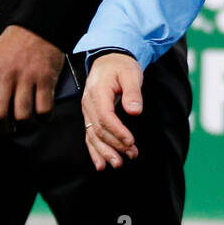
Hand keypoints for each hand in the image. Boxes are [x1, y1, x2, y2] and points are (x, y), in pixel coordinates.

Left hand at [0, 25, 63, 128]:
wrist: (40, 26)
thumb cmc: (15, 45)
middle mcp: (7, 75)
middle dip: (3, 129)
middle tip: (7, 129)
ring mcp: (28, 77)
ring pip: (23, 116)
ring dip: (24, 126)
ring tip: (25, 125)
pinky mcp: (46, 79)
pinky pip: (44, 109)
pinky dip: (43, 118)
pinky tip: (41, 117)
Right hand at [82, 54, 143, 169]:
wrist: (109, 60)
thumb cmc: (121, 66)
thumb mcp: (131, 74)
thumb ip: (133, 92)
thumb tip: (135, 112)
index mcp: (98, 92)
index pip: (106, 117)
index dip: (117, 131)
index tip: (131, 141)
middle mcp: (89, 104)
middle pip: (99, 129)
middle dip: (115, 145)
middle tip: (131, 155)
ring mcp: (87, 111)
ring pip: (93, 136)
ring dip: (105, 152)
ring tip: (118, 164)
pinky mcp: (90, 116)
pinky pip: (89, 136)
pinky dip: (94, 151)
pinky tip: (101, 164)